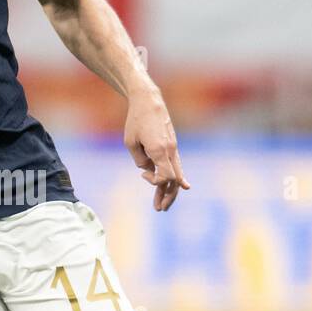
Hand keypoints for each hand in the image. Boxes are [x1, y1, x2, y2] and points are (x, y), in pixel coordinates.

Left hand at [124, 94, 189, 211]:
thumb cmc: (136, 120)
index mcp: (160, 150)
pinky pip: (176, 166)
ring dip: (171, 191)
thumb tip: (147, 170)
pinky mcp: (172, 146)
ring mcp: (173, 148)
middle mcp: (170, 150)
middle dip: (168, 196)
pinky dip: (175, 178)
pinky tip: (181, 187)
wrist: (149, 101)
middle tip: (159, 209)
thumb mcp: (130, 142)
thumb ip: (139, 160)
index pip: (165, 177)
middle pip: (174, 180)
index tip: (143, 174)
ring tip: (164, 205)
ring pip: (177, 175)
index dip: (153, 182)